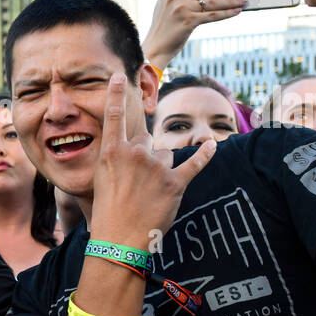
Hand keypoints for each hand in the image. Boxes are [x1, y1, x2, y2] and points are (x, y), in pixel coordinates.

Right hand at [90, 74, 216, 246]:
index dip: (117, 93)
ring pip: (166, 155)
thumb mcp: (102, 180)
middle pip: (146, 140)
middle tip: (135, 183)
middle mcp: (135, 153)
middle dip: (144, 156)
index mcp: (112, 152)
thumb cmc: (107, 213)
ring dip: (162, 169)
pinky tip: (213, 145)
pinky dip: (205, 155)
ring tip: (150, 193)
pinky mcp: (175, 183)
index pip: (115, 115)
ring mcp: (156, 168)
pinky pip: (194, 163)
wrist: (119, 240)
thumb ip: (119, 159)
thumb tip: (139, 149)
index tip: (120, 75)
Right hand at [141, 0, 246, 67]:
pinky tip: (236, 11)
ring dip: (231, 1)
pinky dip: (226, 13)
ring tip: (242, 0)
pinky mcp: (189, 21)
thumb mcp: (162, 0)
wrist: (155, 46)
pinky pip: (212, 15)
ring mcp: (182, 8)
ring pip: (212, 2)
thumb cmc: (162, 25)